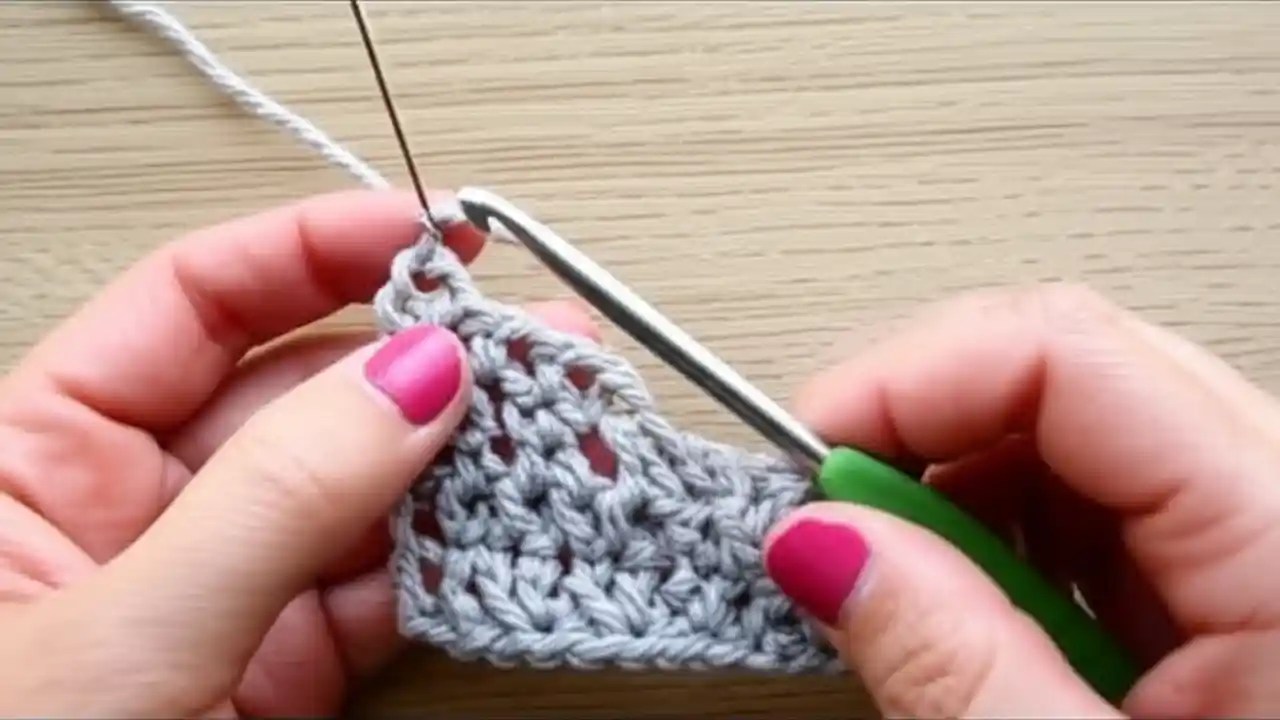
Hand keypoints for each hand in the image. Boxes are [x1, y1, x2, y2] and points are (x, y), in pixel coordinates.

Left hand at [0, 190, 598, 717]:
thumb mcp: (116, 636)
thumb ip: (273, 501)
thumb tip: (411, 379)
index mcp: (34, 455)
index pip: (194, 302)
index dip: (318, 248)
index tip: (433, 234)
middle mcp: (134, 508)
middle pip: (301, 388)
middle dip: (425, 360)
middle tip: (535, 345)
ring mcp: (221, 588)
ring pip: (363, 490)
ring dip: (466, 460)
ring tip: (562, 430)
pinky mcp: (282, 669)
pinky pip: (385, 589)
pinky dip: (461, 563)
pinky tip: (522, 530)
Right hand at [763, 284, 1279, 716]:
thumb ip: (954, 666)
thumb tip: (825, 543)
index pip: (1073, 354)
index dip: (911, 376)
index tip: (805, 452)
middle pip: (1070, 370)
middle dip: (917, 424)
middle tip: (826, 509)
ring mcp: (1254, 545)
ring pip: (1071, 433)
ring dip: (948, 486)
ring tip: (881, 569)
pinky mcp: (1223, 586)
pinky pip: (1088, 507)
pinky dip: (992, 538)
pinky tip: (952, 598)